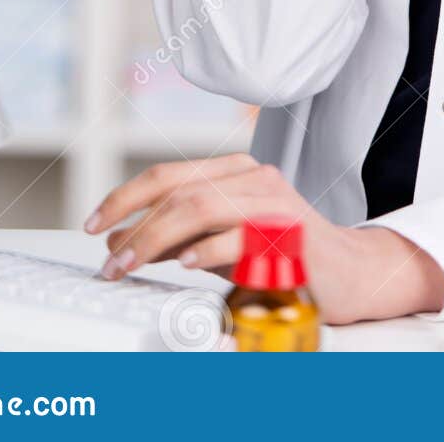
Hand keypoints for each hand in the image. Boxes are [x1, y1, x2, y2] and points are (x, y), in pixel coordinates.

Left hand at [83, 153, 443, 325]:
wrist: (349, 273)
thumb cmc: (283, 256)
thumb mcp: (221, 243)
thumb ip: (177, 238)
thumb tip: (121, 241)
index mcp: (233, 171)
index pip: (167, 175)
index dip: (125, 198)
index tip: (94, 225)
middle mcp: (251, 177)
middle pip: (178, 190)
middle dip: (134, 226)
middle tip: (109, 261)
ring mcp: (272, 201)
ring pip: (200, 207)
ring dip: (157, 240)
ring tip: (131, 265)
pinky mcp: (288, 231)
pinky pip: (240, 235)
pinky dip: (208, 249)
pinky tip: (187, 263)